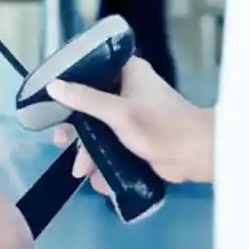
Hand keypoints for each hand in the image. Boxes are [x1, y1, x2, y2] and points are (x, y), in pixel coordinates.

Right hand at [48, 58, 214, 195]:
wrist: (197, 156)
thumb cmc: (160, 126)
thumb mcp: (117, 112)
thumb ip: (84, 99)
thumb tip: (53, 86)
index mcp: (128, 73)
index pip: (90, 71)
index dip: (68, 86)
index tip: (51, 103)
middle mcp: (128, 89)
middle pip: (90, 105)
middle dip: (76, 129)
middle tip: (61, 141)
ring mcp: (132, 114)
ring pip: (99, 128)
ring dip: (89, 150)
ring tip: (80, 170)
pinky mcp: (136, 137)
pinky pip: (111, 144)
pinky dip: (104, 159)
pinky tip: (97, 177)